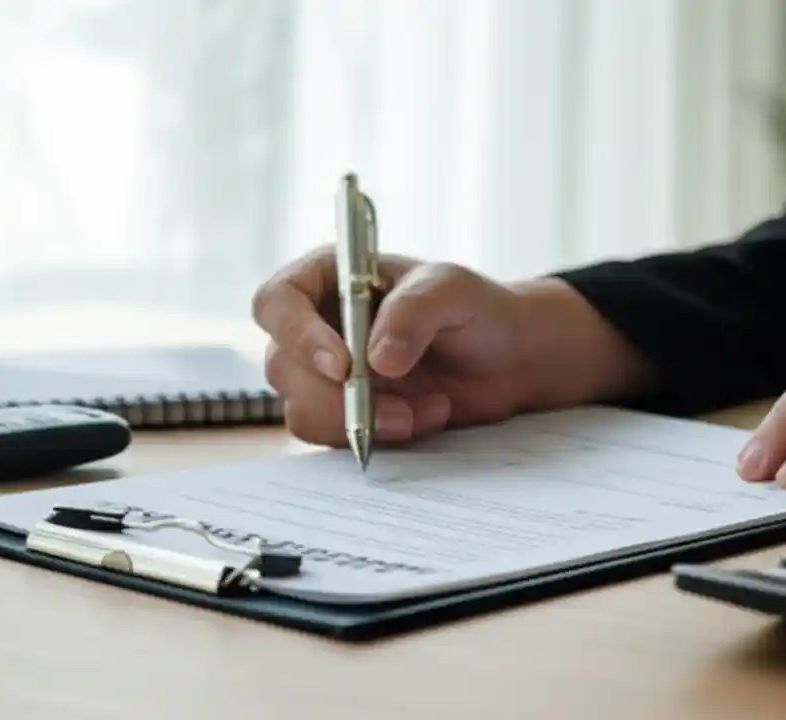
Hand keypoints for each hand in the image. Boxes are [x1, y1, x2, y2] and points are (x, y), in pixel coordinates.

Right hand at [252, 248, 531, 445]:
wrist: (508, 360)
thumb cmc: (477, 309)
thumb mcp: (454, 290)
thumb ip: (416, 310)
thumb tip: (375, 359)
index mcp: (328, 277)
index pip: (277, 302)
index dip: (297, 335)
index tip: (342, 366)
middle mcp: (316, 325)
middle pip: (282, 366)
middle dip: (338, 396)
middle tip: (398, 407)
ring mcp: (326, 374)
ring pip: (303, 410)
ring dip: (362, 421)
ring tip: (425, 409)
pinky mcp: (345, 413)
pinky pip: (335, 436)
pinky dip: (379, 435)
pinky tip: (425, 417)